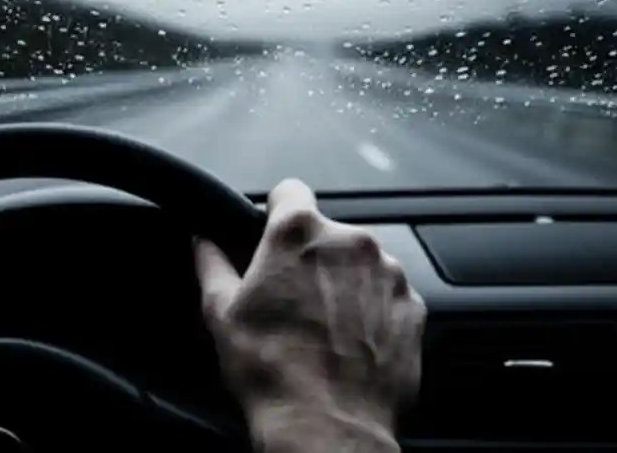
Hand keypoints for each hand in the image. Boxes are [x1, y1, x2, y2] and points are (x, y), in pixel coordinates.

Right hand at [194, 179, 425, 452]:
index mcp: (299, 233)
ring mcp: (388, 272)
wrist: (328, 425)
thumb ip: (212, 263)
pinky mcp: (413, 305)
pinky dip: (373, 310)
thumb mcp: (221, 313)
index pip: (290, 191)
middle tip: (291, 298)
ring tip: (323, 326)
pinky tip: (351, 341)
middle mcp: (350, 241)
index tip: (272, 236)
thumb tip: (202, 240)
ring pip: (361, 262)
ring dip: (344, 282)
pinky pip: (388, 293)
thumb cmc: (272, 371)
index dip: (277, 213)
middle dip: (311, 257)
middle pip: (328, 231)